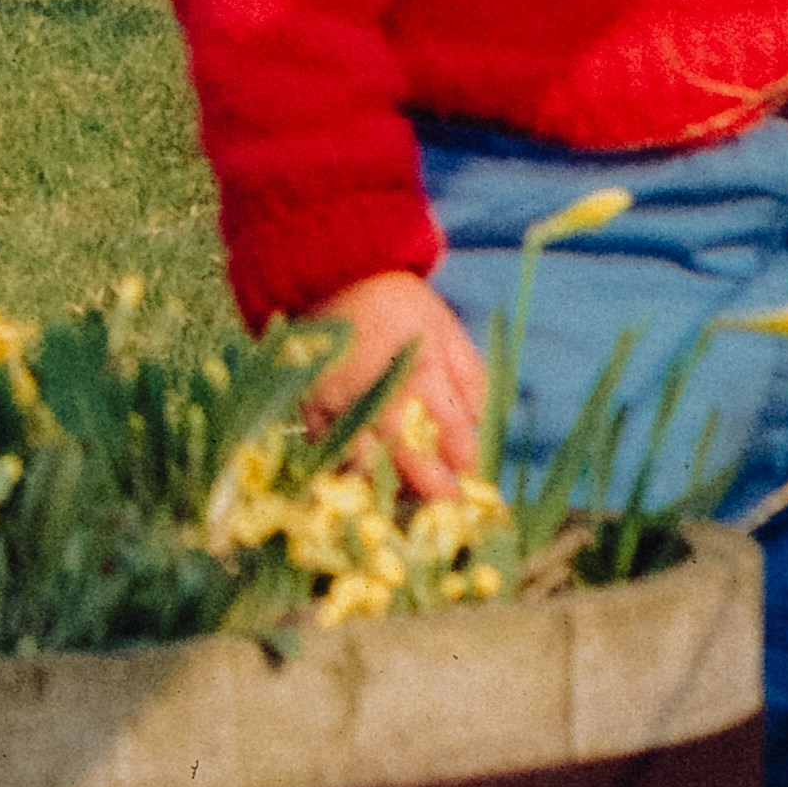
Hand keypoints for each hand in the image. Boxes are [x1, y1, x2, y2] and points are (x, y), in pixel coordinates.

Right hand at [301, 269, 488, 499]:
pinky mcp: (309, 405)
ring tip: (407, 506)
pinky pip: (326, 451)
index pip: (449, 428)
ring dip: (387, 488)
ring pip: (363, 460)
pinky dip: (346, 473)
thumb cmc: (398, 305)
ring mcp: (339, 399)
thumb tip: (478, 432)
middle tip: (447, 511)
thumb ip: (469, 380)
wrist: (332, 274)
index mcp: (419, 366)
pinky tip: (364, 487)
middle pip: (407, 452)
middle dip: (431, 487)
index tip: (474, 487)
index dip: (464, 462)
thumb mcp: (447, 330)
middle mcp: (377, 388)